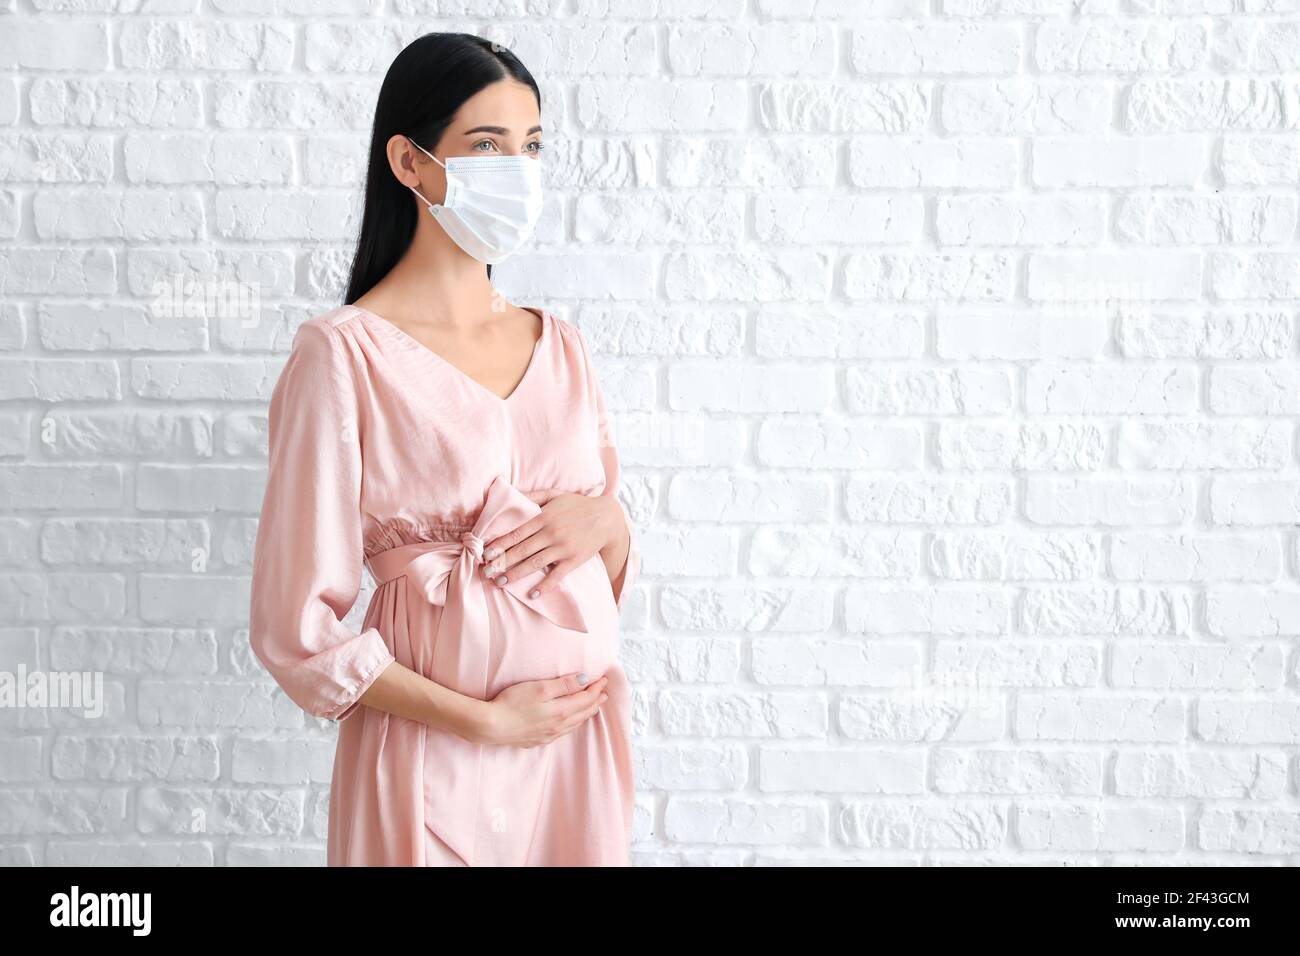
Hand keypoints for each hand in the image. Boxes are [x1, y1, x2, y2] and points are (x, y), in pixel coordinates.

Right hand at [472, 673, 609, 747]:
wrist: (491, 726)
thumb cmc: (512, 703)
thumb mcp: (539, 688)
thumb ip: (564, 685)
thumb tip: (585, 680)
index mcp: (561, 711)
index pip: (586, 699)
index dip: (596, 688)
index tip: (603, 679)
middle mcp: (559, 726)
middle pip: (583, 713)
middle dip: (595, 701)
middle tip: (604, 693)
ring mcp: (548, 735)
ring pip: (575, 724)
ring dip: (586, 714)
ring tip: (593, 706)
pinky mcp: (538, 740)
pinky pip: (563, 732)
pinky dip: (573, 724)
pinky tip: (570, 722)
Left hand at [480, 489, 626, 597]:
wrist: (607, 518)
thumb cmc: (578, 505)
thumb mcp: (556, 495)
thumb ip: (534, 495)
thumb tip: (513, 494)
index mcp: (544, 517)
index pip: (517, 533)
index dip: (500, 544)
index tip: (486, 553)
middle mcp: (551, 533)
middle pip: (521, 550)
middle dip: (501, 562)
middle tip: (486, 572)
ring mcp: (563, 548)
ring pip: (534, 563)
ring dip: (516, 574)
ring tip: (500, 582)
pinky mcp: (573, 560)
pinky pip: (557, 575)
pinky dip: (545, 585)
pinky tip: (532, 593)